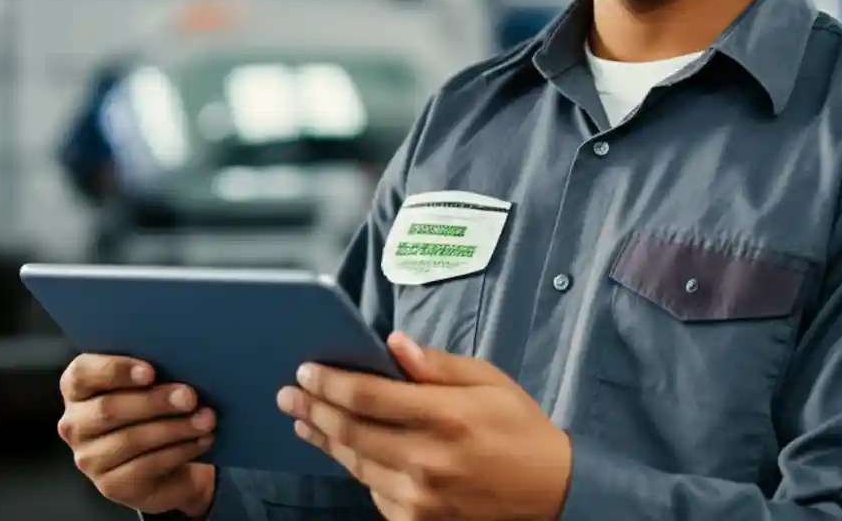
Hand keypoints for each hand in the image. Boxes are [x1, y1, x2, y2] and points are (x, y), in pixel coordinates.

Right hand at [58, 354, 216, 515]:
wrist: (164, 466)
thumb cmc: (153, 412)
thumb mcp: (148, 387)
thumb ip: (151, 373)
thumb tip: (181, 361)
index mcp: (78, 390)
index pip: (82, 374)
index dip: (115, 370)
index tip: (151, 371)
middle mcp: (75, 424)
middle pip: (108, 409)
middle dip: (154, 401)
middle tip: (189, 396)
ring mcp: (89, 459)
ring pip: (130, 440)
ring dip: (174, 428)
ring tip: (205, 419)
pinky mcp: (111, 485)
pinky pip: (146, 466)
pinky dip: (179, 451)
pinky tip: (201, 440)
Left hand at [277, 332, 571, 520]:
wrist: (553, 494)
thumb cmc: (520, 429)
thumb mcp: (490, 382)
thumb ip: (437, 365)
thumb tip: (393, 343)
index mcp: (446, 417)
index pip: (369, 396)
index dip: (330, 382)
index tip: (306, 370)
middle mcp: (427, 460)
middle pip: (351, 431)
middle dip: (314, 409)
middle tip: (288, 394)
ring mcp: (420, 498)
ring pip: (356, 463)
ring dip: (324, 439)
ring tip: (303, 420)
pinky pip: (373, 491)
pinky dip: (355, 467)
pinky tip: (342, 450)